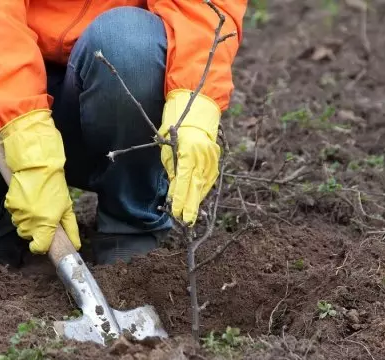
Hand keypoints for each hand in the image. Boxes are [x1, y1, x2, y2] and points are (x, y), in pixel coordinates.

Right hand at [0, 110, 80, 253]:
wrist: (37, 165)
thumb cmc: (54, 185)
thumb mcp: (66, 207)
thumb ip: (70, 228)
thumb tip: (75, 245)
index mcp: (46, 223)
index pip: (38, 247)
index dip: (41, 246)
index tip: (43, 242)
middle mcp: (31, 221)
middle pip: (28, 236)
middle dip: (35, 231)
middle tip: (42, 217)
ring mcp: (18, 213)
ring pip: (20, 226)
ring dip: (27, 220)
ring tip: (35, 205)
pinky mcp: (9, 204)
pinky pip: (14, 214)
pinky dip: (19, 210)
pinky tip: (26, 199)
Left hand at [158, 90, 220, 224]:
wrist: (197, 111)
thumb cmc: (175, 129)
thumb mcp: (168, 150)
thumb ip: (174, 171)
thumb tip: (174, 193)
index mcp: (188, 151)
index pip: (184, 180)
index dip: (181, 198)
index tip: (177, 212)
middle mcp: (202, 154)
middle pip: (197, 185)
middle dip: (191, 205)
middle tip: (186, 221)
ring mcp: (212, 157)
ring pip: (205, 183)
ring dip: (197, 199)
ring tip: (190, 215)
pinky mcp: (216, 159)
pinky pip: (210, 178)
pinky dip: (204, 189)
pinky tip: (198, 199)